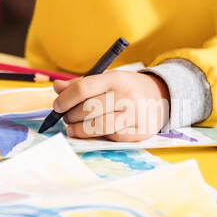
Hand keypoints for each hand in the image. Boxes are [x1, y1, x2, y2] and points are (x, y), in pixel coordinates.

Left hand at [51, 70, 169, 141]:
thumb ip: (80, 84)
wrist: (161, 96)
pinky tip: (93, 133)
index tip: (56, 106)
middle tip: (66, 118)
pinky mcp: (140, 132)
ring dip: (80, 130)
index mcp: (116, 79)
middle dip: (70, 115)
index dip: (65, 99)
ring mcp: (135, 115)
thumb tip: (56, 87)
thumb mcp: (107, 80)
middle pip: (89, 109)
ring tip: (73, 128)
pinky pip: (112, 137)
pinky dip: (98, 136)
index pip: (83, 88)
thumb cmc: (125, 88)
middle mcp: (127, 96)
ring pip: (98, 126)